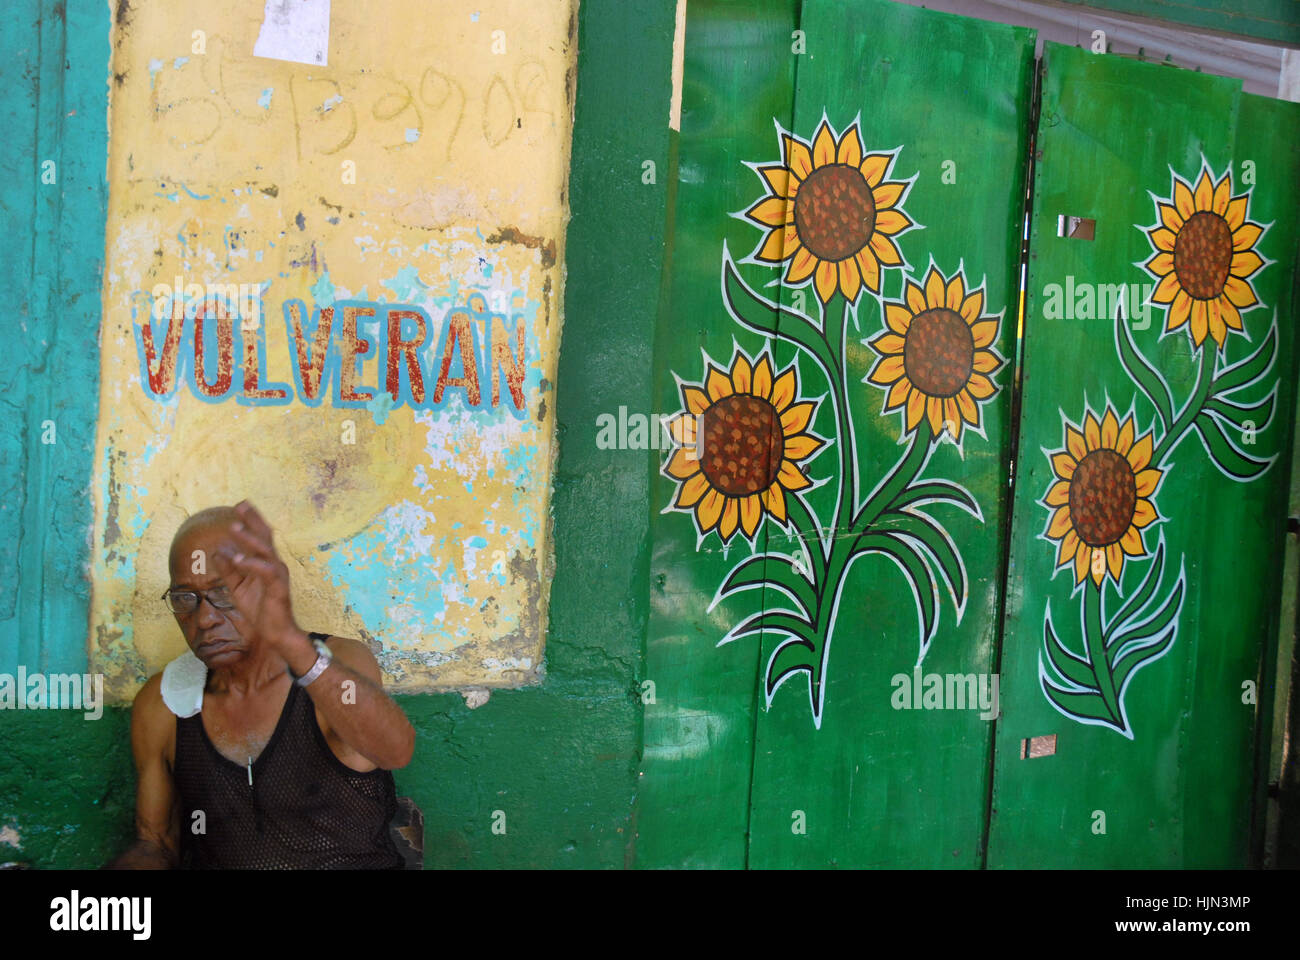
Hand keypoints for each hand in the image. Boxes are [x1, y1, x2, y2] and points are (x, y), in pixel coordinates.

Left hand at [209, 501, 304, 657]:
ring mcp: (278, 575)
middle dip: (253, 520)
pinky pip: (266, 572)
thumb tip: (217, 551)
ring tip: (235, 528)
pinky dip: (252, 564)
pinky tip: (238, 559)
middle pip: (265, 537)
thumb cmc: (260, 608)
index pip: (258, 537)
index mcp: (265, 563)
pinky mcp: (278, 588)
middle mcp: (274, 564)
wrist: (275, 632)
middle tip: (241, 505)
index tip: (240, 505)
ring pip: (265, 551)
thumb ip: (229, 569)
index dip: (250, 521)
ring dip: (250, 539)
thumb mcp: (238, 587)